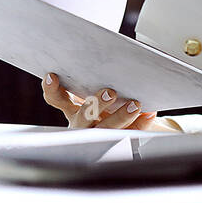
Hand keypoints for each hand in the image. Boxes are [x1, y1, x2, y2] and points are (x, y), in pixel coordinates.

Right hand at [41, 74, 160, 130]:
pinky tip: (149, 113)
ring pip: (107, 129)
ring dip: (121, 116)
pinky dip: (141, 123)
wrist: (118, 132)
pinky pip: (131, 133)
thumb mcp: (91, 94)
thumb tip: (102, 62)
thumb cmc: (102, 106)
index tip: (53, 76)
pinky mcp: (119, 141)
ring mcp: (100, 134)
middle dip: (96, 104)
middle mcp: (83, 124)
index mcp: (73, 109)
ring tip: (135, 105)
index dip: (52, 89)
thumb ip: (90, 80)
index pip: (56, 99)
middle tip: (110, 92)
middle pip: (84, 116)